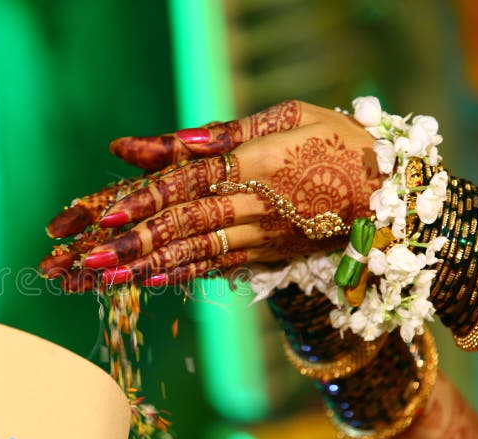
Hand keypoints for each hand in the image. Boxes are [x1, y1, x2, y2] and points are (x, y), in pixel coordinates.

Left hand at [42, 100, 380, 290]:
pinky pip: (221, 266)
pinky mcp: (269, 254)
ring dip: (146, 265)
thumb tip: (174, 141)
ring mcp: (263, 234)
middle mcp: (257, 204)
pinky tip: (151, 281)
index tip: (105, 213)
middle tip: (86, 258)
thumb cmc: (337, 142)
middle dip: (133, 242)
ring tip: (102, 278)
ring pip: (196, 251)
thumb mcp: (291, 117)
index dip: (149, 198)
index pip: (193, 182)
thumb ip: (227, 131)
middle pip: (186, 224)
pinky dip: (184, 273)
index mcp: (259, 162)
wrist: (391, 194)